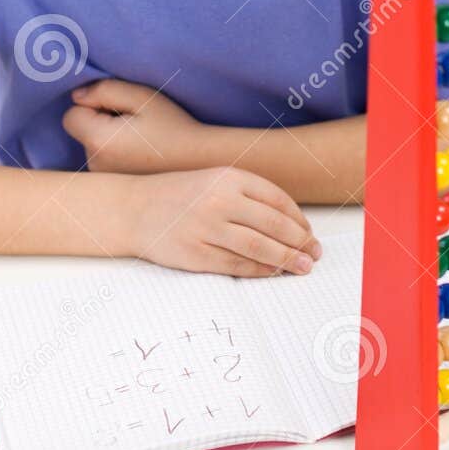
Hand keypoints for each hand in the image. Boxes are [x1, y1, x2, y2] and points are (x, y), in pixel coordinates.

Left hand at [63, 78, 206, 174]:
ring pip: (92, 146)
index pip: (71, 116)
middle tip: (136, 123)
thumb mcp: (142, 96)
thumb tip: (77, 96)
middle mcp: (95, 165)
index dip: (92, 105)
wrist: (201, 161)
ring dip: (109, 137)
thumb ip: (104, 90)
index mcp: (98, 141)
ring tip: (142, 138)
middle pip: (82, 132)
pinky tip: (141, 153)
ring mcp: (105, 179)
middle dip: (100, 122)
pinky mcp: (115, 187)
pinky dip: (116, 153)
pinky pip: (104, 161)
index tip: (120, 108)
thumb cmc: (173, 125)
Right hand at [127, 165, 322, 276]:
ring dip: (286, 260)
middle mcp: (219, 200)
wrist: (134, 209)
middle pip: (273, 225)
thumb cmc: (180, 195)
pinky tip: (273, 272)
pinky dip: (259, 271)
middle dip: (300, 242)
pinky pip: (236, 265)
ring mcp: (206, 228)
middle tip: (315, 254)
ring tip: (302, 267)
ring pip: (259, 248)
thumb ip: (249, 196)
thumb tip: (291, 224)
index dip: (298, 219)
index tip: (309, 233)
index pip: (277, 199)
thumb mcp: (214, 180)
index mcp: (228, 177)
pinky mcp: (196, 254)